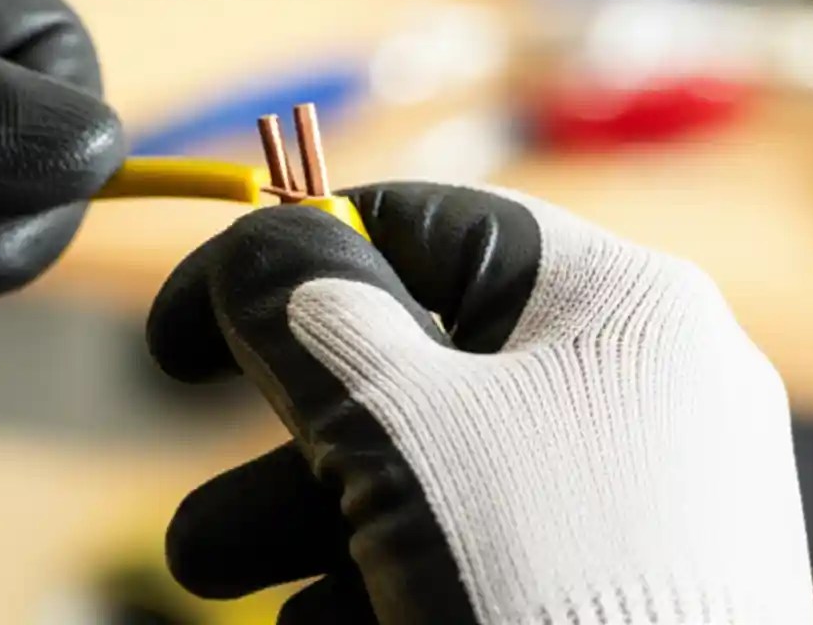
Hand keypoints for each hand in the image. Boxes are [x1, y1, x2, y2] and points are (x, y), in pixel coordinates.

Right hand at [149, 184, 812, 624]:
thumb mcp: (401, 427)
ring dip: (301, 517)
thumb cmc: (539, 584)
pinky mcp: (599, 579)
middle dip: (281, 436)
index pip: (427, 228)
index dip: (287, 257)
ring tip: (219, 569)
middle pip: (412, 363)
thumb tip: (260, 247)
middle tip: (204, 488)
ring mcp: (622, 492)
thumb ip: (311, 313)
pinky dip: (382, 575)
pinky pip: (469, 543)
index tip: (183, 327)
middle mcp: (629, 386)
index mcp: (616, 306)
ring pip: (425, 467)